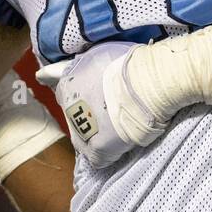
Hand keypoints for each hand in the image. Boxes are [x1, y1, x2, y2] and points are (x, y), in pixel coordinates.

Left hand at [36, 41, 167, 167]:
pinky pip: (97, 158)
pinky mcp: (97, 149)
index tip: (90, 97)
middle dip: (86, 115)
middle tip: (106, 112)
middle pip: (73, 115)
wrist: (146, 84)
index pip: (64, 94)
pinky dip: (106, 153)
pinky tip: (116, 147)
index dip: (80, 96)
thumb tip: (79, 63)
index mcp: (67, 82)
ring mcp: (81, 130)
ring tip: (113, 131)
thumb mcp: (99, 54)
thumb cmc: (127, 64)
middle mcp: (68, 107)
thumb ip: (85, 64)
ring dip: (94, 135)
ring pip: (82, 138)